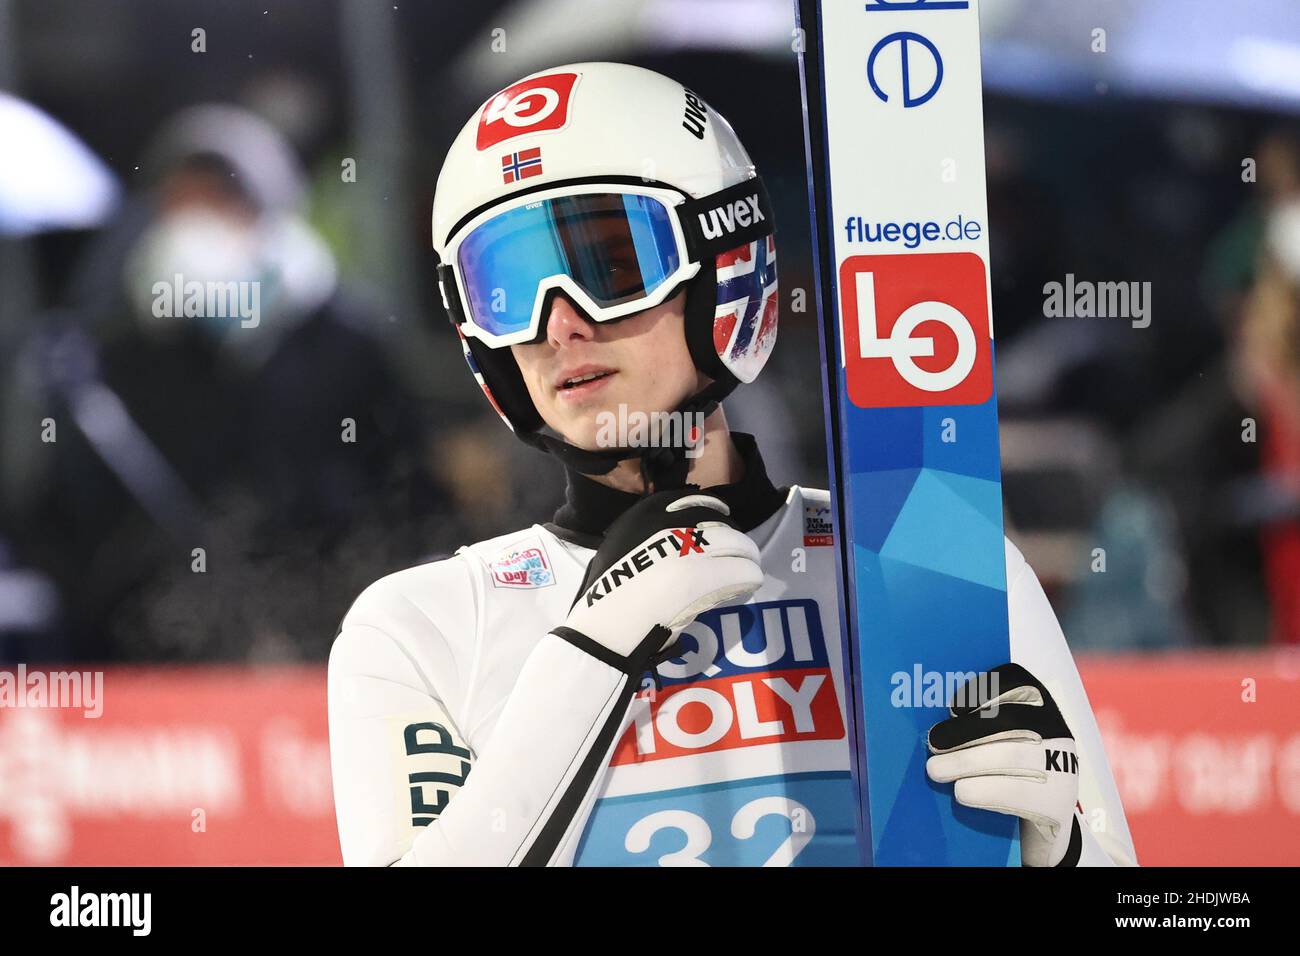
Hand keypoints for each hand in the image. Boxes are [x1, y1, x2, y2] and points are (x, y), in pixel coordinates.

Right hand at [553, 489, 763, 663]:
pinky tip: (747, 587)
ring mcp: (688, 550)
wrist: (604, 626)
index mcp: (647, 513)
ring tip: (746, 574)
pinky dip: (749, 579)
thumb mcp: (624, 547)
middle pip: (723, 524)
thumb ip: (652, 537)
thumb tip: (686, 541)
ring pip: (739, 546)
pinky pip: (743, 572)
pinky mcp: (703, 577)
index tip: (723, 525)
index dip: (715, 514)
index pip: (696, 502)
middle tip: (741, 557)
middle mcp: (670, 524)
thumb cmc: (610, 594)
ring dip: (747, 560)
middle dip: (736, 542)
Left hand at [925, 663, 1082, 866]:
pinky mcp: (1057, 802)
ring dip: (967, 762)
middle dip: (966, 732)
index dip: (984, 691)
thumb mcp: (998, 735)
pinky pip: (1020, 794)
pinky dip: (986, 792)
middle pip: (1010, 723)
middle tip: (932, 744)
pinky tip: (962, 792)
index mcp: (1038, 703)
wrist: (1043, 813)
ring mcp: (1062, 766)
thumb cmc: (1008, 764)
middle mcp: (1055, 730)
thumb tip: (928, 715)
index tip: (953, 707)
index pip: (1016, 683)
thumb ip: (974, 720)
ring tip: (935, 770)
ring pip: (1012, 756)